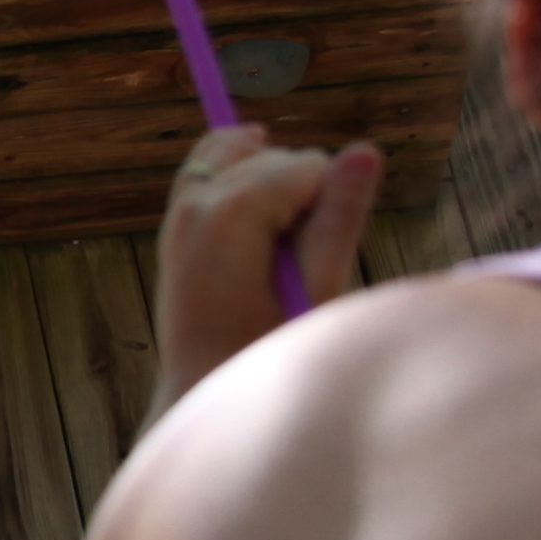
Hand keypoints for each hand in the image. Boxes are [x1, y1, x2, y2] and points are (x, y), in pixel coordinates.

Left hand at [153, 124, 380, 405]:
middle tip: (296, 257)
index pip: (308, 166)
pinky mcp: (176, 220)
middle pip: (276, 158)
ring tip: (274, 244)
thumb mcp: (315, 288)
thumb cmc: (267, 349)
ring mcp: (180, 209)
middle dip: (298, 194)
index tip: (318, 250)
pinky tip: (257, 162)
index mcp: (231, 213)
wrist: (202, 389)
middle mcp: (197, 201)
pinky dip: (238, 164)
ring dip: (270, 183)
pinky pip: (210, 163)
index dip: (328, 203)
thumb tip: (364, 149)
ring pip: (243, 154)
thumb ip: (339, 217)